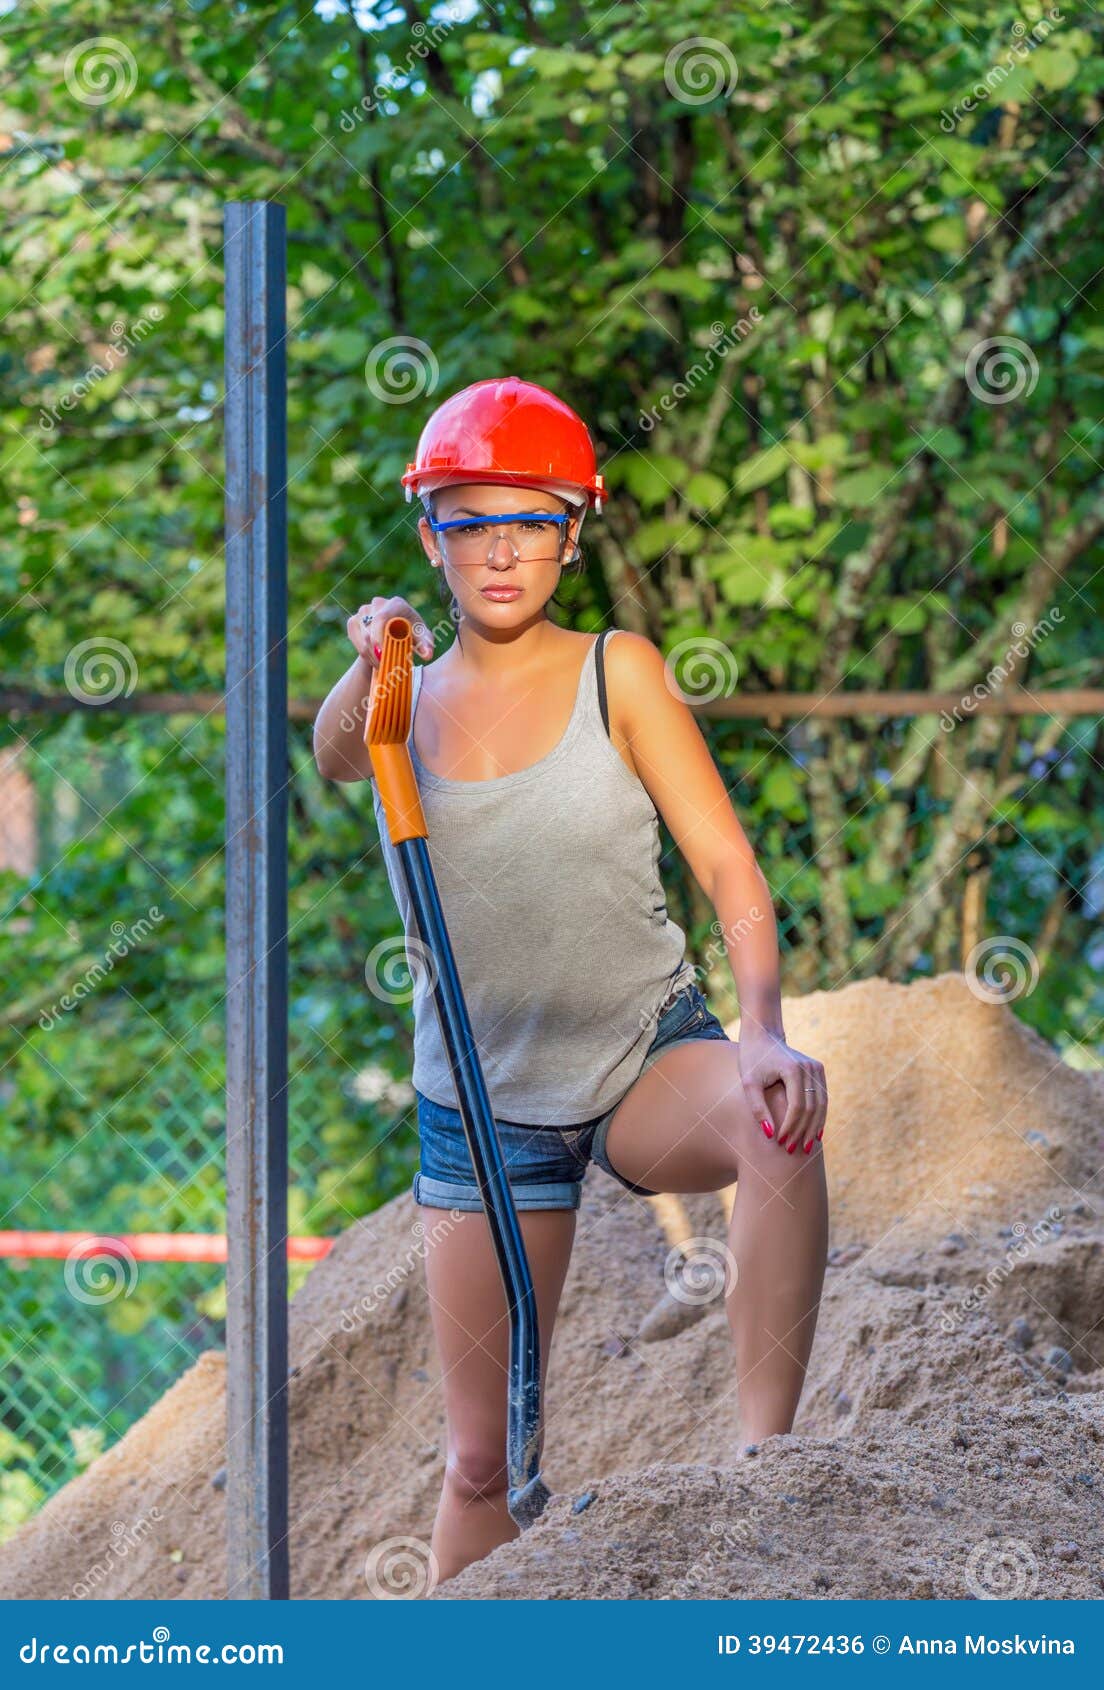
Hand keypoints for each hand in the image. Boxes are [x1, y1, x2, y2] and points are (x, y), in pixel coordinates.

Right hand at [348, 595, 433, 668]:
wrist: (395, 632)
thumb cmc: (412, 633)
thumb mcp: (422, 639)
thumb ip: (426, 645)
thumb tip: (427, 655)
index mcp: (396, 604)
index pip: (381, 619)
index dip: (379, 637)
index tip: (383, 654)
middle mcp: (377, 603)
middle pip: (370, 631)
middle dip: (377, 652)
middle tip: (385, 666)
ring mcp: (363, 611)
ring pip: (363, 639)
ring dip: (372, 656)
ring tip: (382, 664)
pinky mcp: (353, 621)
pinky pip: (356, 641)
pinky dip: (365, 654)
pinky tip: (374, 659)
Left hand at [737, 1026, 827, 1154]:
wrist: (763, 1035)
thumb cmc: (751, 1059)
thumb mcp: (749, 1084)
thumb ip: (758, 1109)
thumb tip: (770, 1136)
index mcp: (793, 1069)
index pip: (797, 1107)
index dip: (790, 1127)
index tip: (780, 1142)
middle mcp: (810, 1068)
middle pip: (812, 1108)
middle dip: (802, 1131)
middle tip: (793, 1151)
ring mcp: (817, 1068)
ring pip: (821, 1105)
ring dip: (814, 1127)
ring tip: (805, 1148)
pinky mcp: (818, 1070)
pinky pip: (822, 1098)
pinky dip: (818, 1116)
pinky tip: (813, 1133)